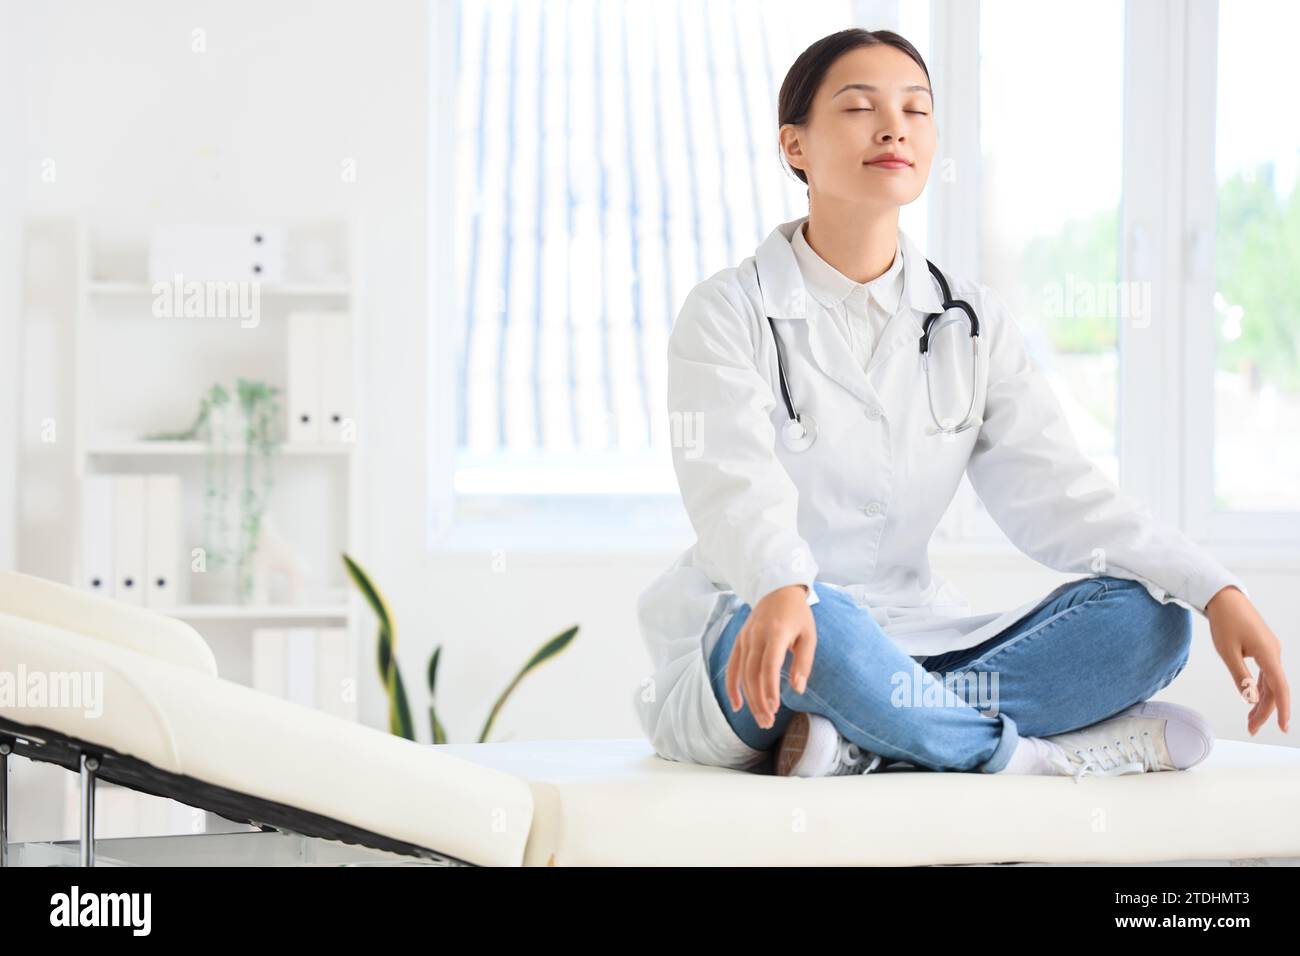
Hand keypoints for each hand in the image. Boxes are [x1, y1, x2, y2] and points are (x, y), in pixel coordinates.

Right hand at [723, 584, 816, 729]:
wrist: (777, 589)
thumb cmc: (797, 615)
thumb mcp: (809, 635)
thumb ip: (803, 662)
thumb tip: (798, 689)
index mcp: (776, 633)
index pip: (769, 665)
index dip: (770, 688)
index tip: (775, 708)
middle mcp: (756, 636)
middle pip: (753, 674)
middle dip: (760, 701)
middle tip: (768, 723)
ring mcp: (744, 639)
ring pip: (742, 675)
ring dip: (749, 700)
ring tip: (761, 719)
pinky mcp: (739, 641)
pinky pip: (732, 667)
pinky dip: (732, 687)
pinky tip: (737, 705)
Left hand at [1206, 585, 1290, 734]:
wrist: (1223, 597)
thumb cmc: (1224, 621)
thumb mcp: (1227, 651)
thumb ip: (1240, 676)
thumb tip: (1251, 700)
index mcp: (1268, 654)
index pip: (1280, 688)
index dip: (1282, 709)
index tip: (1283, 728)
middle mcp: (1274, 653)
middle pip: (1275, 689)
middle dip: (1265, 711)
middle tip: (1252, 730)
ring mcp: (1270, 650)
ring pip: (1270, 682)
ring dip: (1262, 702)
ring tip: (1250, 722)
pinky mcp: (1263, 648)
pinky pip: (1266, 673)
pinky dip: (1260, 688)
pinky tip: (1253, 700)